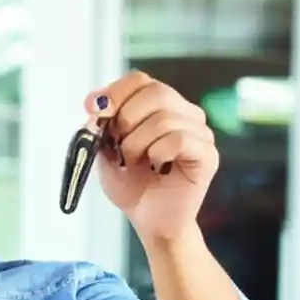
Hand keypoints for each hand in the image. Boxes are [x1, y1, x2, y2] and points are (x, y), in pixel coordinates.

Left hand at [85, 70, 218, 242]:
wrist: (149, 220)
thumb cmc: (131, 185)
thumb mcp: (104, 152)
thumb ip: (101, 127)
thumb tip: (96, 105)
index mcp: (158, 107)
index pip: (140, 80)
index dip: (114, 92)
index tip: (92, 109)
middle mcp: (183, 113)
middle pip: (155, 92)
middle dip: (126, 118)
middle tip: (118, 145)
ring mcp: (199, 132)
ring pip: (164, 119)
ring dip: (137, 144)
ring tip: (134, 163)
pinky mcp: (207, 154)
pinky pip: (180, 140)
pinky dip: (158, 153)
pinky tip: (156, 166)